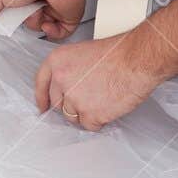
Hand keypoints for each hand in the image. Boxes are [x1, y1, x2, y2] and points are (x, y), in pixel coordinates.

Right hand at [0, 0, 105, 40]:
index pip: (9, 14)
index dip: (4, 21)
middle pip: (24, 24)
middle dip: (20, 22)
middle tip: (19, 11)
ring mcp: (52, 7)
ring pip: (40, 29)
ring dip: (37, 22)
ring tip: (37, 6)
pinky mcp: (68, 15)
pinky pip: (60, 33)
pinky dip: (54, 31)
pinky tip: (49, 20)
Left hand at [34, 34, 162, 130]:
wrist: (136, 60)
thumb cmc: (118, 53)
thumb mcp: (84, 53)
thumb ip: (71, 70)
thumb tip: (69, 86)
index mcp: (57, 61)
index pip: (41, 83)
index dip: (42, 97)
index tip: (43, 106)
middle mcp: (61, 80)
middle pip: (58, 103)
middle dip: (70, 105)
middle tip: (87, 100)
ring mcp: (74, 99)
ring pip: (72, 117)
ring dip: (85, 113)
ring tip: (102, 99)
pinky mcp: (89, 115)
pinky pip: (89, 125)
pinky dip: (99, 120)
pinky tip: (108, 106)